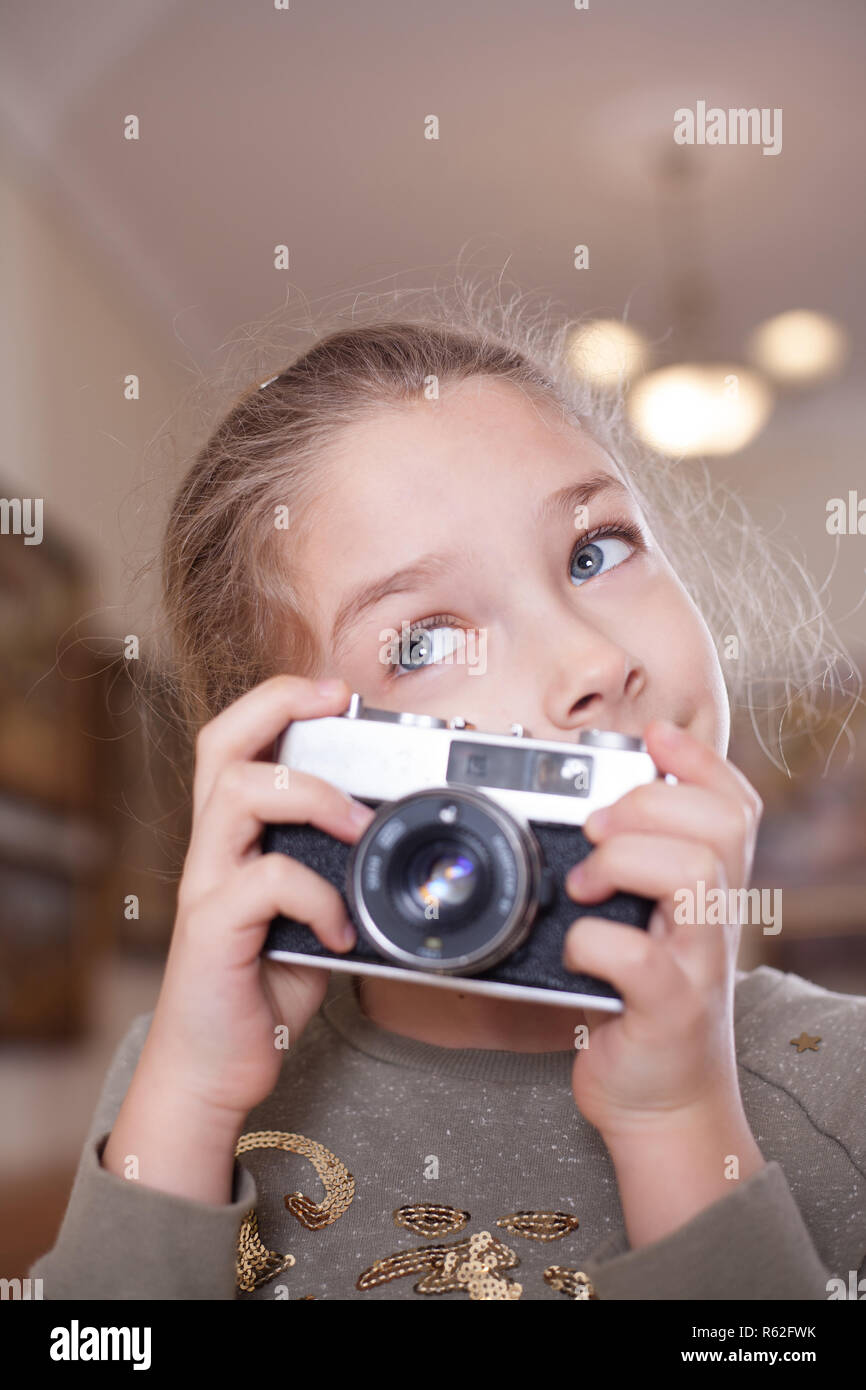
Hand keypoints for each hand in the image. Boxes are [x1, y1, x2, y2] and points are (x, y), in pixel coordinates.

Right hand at [139, 674, 375, 1124]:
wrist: (214, 1068)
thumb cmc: (262, 985)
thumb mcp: (311, 915)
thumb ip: (337, 873)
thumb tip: (402, 846)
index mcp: (236, 836)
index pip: (239, 741)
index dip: (280, 702)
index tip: (337, 691)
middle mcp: (213, 849)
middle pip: (223, 743)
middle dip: (278, 705)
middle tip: (336, 702)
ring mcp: (207, 885)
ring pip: (239, 793)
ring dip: (312, 796)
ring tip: (360, 826)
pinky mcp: (213, 929)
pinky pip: (267, 881)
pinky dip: (319, 896)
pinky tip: (343, 930)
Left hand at [563, 719, 763, 1147]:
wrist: (661, 1102)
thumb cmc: (641, 1005)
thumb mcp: (648, 925)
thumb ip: (636, 870)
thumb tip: (592, 806)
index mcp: (712, 890)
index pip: (735, 804)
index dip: (701, 760)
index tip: (656, 736)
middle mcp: (716, 919)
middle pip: (721, 824)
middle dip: (651, 803)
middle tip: (597, 828)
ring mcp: (698, 964)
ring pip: (695, 873)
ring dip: (627, 860)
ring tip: (585, 884)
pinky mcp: (668, 1010)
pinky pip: (639, 957)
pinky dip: (592, 941)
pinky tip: (575, 949)